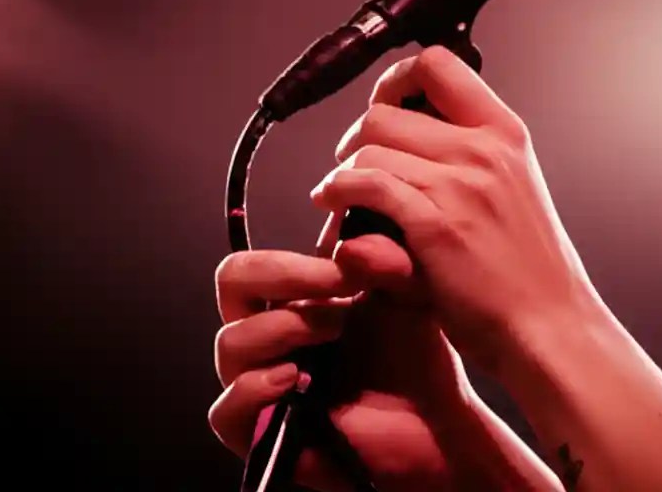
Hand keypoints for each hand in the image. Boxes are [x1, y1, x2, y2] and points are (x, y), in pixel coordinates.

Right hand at [206, 241, 551, 490]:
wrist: (436, 421)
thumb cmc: (412, 355)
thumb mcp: (402, 292)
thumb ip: (381, 253)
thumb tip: (355, 228)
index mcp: (288, 301)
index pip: (255, 264)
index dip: (294, 260)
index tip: (347, 263)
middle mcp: (266, 336)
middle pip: (231, 284)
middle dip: (284, 276)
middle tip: (335, 285)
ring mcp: (258, 383)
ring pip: (229, 342)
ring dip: (285, 328)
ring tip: (335, 331)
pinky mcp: (259, 433)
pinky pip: (226, 409)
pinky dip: (258, 388)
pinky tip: (299, 378)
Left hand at [310, 46, 598, 375]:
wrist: (551, 327)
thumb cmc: (527, 270)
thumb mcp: (512, 190)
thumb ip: (467, 158)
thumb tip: (404, 131)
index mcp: (506, 134)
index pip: (439, 65)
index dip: (396, 80)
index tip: (383, 107)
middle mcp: (485, 150)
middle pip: (388, 111)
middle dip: (357, 136)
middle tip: (352, 164)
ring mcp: (461, 186)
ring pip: (370, 148)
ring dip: (342, 171)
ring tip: (337, 195)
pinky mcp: (436, 226)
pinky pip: (367, 185)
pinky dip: (339, 192)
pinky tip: (335, 207)